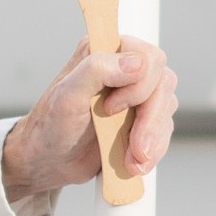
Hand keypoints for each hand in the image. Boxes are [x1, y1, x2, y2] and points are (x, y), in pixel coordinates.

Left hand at [0, 35, 178, 199]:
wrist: (49, 161)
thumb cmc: (50, 126)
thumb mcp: (66, 96)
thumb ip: (96, 70)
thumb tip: (136, 63)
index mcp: (105, 51)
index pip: (149, 57)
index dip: (139, 85)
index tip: (110, 109)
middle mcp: (124, 69)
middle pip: (164, 83)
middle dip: (151, 119)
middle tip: (135, 147)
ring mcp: (135, 95)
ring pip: (167, 108)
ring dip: (153, 139)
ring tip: (132, 161)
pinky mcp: (141, 119)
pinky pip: (163, 130)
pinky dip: (154, 150)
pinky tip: (135, 164)